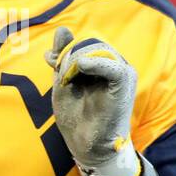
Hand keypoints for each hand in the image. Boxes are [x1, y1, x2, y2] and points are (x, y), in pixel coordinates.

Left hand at [44, 26, 158, 175]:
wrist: (87, 146)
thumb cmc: (77, 118)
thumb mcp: (63, 82)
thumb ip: (62, 57)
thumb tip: (62, 29)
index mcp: (101, 65)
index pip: (83, 43)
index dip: (65, 49)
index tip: (50, 61)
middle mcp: (114, 65)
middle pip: (90, 43)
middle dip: (69, 54)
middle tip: (59, 74)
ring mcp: (121, 72)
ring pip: (97, 50)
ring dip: (76, 60)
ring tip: (68, 80)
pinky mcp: (124, 82)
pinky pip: (111, 64)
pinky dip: (94, 62)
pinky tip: (80, 66)